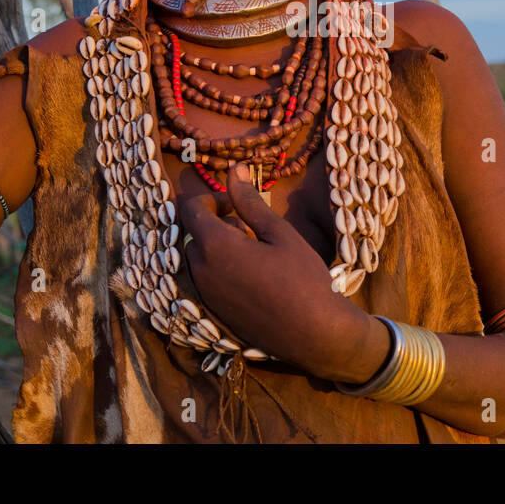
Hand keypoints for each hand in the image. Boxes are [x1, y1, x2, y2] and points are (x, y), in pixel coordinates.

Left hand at [180, 162, 386, 382]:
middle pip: (193, 233)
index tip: (237, 203)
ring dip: (218, 246)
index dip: (212, 199)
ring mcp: (204, 294)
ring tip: (254, 252)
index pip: (191, 209)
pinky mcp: (212, 311)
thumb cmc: (302, 278)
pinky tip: (252, 276)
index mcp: (215, 246)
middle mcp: (200, 270)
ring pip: (199, 256)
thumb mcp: (279, 233)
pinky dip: (220, 268)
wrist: (313, 334)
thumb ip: (250, 201)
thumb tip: (235, 168)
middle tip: (251, 229)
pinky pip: (206, 279)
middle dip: (216, 223)